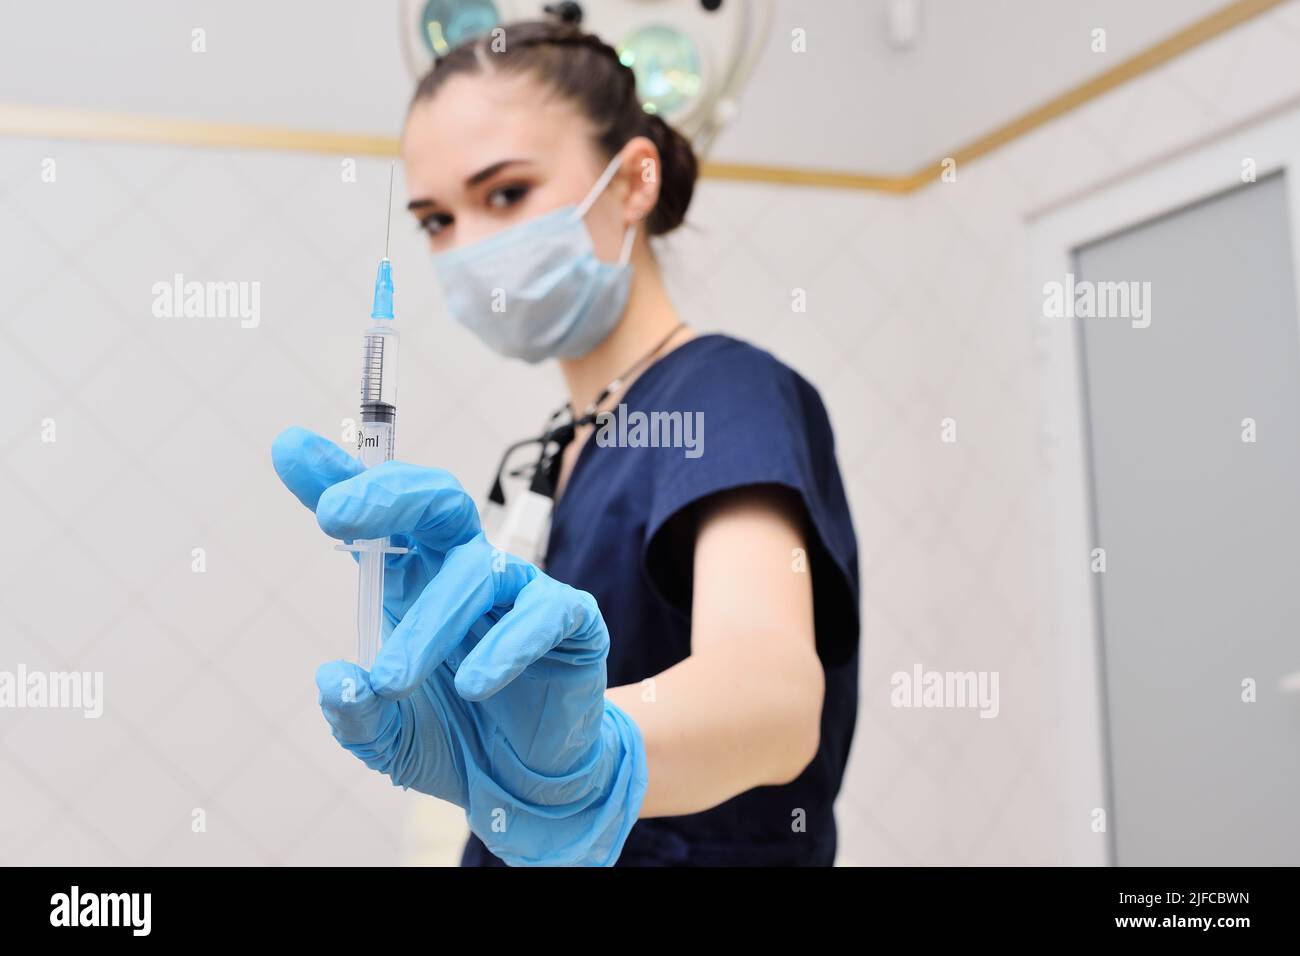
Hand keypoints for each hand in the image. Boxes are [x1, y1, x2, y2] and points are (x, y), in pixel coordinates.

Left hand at [271, 426, 647, 865]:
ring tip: (392, 681)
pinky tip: (476, 683)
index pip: (378, 518)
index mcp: (414, 580)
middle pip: (437, 500)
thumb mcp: (389, 738)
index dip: (337, 477)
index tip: (290, 449)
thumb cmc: (458, 736)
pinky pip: (540, 614)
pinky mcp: (569, 620)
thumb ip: (355, 714)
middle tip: (334, 515)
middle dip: (386, 495)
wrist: (530, 781)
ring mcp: (518, 590)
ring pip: (476, 570)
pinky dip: (505, 646)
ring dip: (429, 623)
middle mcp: (464, 570)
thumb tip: (335, 680)